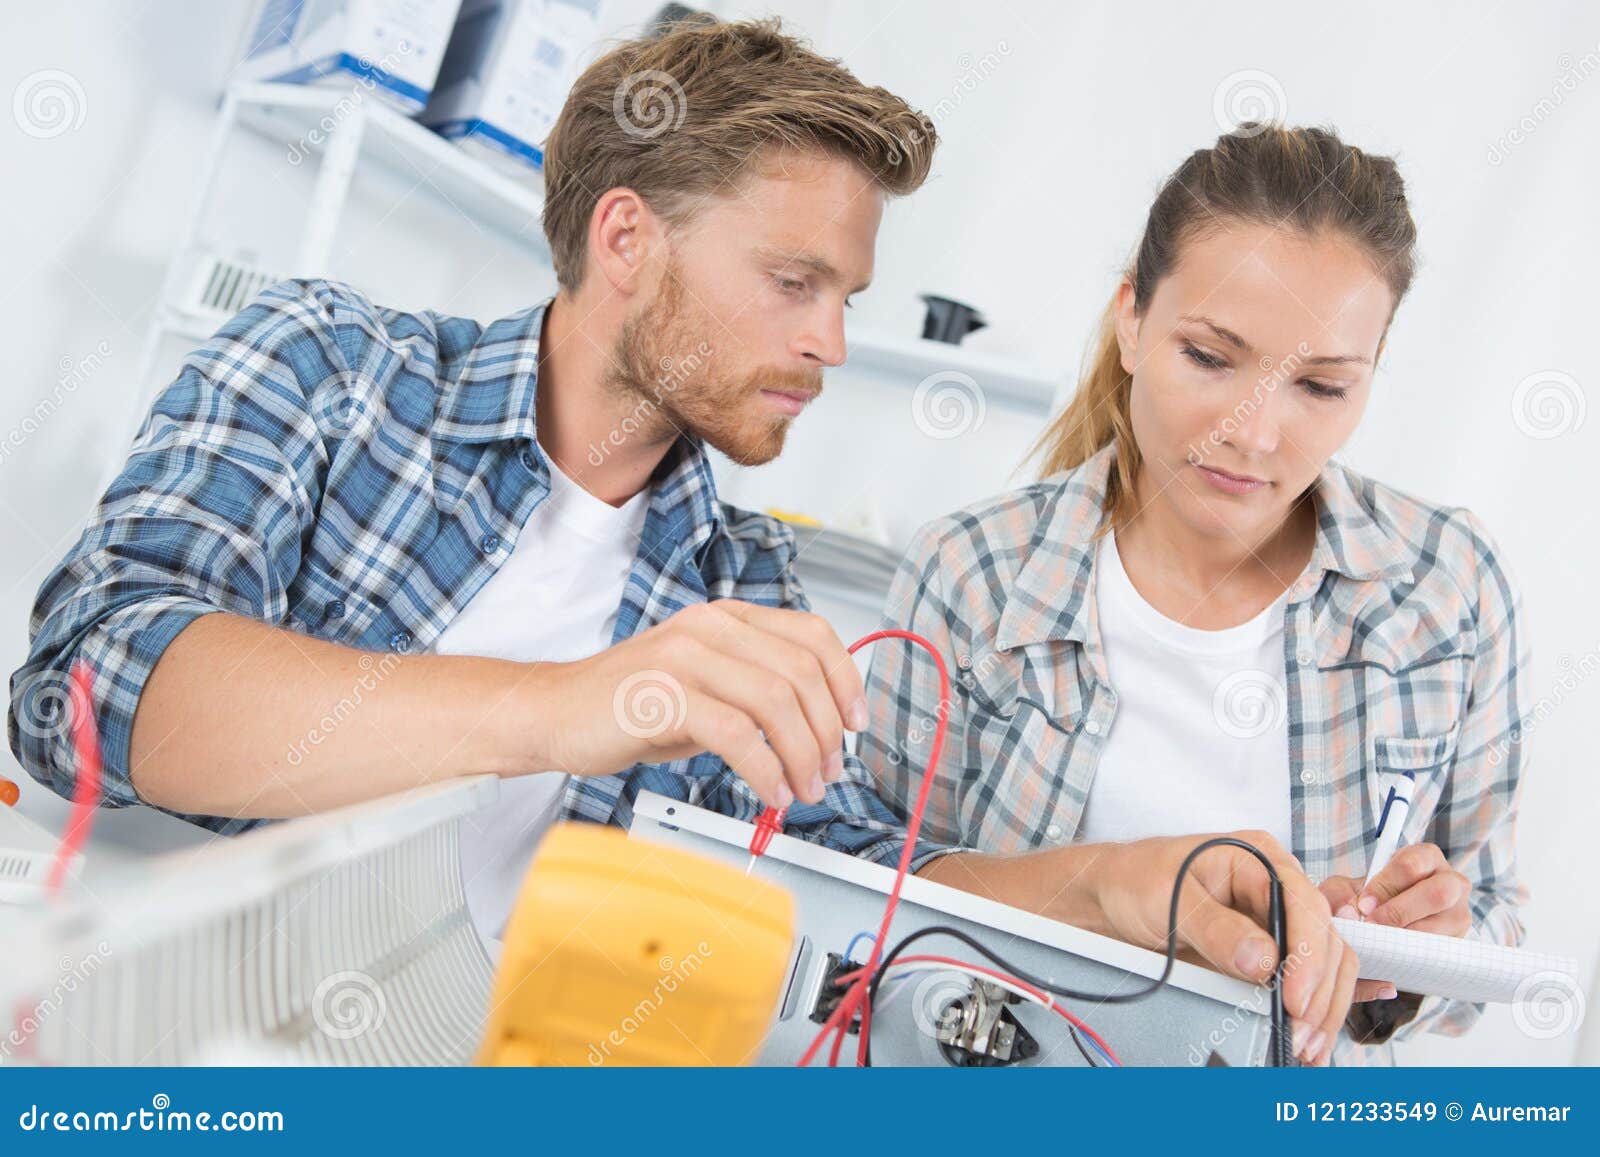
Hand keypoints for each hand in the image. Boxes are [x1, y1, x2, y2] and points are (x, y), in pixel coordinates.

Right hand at [529, 600, 866, 808]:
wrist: (554, 713)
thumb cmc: (629, 705)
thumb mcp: (704, 686)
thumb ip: (755, 693)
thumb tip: (816, 730)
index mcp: (726, 619)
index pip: (811, 634)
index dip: (845, 680)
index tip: (856, 724)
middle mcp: (709, 627)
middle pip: (801, 672)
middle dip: (827, 731)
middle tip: (829, 772)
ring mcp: (685, 656)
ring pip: (776, 701)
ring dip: (803, 755)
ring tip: (804, 789)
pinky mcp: (664, 695)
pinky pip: (738, 734)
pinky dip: (766, 769)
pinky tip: (770, 792)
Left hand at [1088, 830, 1357, 1064]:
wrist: (1107, 898)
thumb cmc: (1134, 880)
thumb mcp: (1167, 897)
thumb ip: (1215, 927)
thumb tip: (1263, 959)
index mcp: (1258, 859)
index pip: (1305, 906)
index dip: (1308, 955)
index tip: (1296, 998)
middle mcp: (1275, 889)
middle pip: (1325, 940)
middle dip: (1319, 991)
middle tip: (1301, 1033)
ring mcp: (1274, 923)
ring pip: (1325, 965)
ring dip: (1322, 1008)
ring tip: (1306, 1046)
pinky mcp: (1265, 955)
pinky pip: (1304, 981)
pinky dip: (1311, 1012)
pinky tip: (1305, 1038)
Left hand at [1320, 842, 1470, 999]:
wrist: (1385, 924)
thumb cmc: (1368, 898)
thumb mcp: (1347, 888)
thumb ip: (1338, 894)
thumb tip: (1347, 913)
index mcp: (1425, 857)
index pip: (1410, 865)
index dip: (1385, 885)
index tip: (1363, 905)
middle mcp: (1452, 882)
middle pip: (1437, 893)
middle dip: (1400, 912)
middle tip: (1372, 925)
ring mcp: (1460, 913)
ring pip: (1444, 924)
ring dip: (1408, 936)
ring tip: (1381, 941)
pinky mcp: (1460, 940)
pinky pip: (1444, 949)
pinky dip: (1416, 953)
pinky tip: (1395, 954)